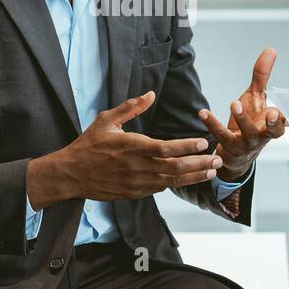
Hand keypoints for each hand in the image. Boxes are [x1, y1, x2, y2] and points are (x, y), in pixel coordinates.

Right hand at [27, 91, 221, 206]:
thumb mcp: (106, 120)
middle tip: (217, 159)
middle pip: (174, 167)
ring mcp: (136, 183)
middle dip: (199, 164)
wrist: (71, 174)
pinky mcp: (134, 193)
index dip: (186, 146)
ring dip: (193, 176)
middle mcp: (136, 167)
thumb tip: (150, 95)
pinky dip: (177, 183)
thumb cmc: (89, 144)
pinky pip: (160, 189)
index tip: (203, 142)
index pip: (165, 148)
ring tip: (211, 171)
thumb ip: (130, 107)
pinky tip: (189, 177)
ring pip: (171, 181)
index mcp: (131, 146)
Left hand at [198, 47, 286, 180]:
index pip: (281, 122)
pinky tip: (203, 113)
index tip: (279, 112)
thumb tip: (271, 49)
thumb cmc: (250, 122)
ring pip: (246, 134)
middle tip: (273, 113)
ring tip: (234, 104)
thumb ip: (262, 76)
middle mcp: (262, 136)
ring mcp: (246, 144)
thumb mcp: (256, 98)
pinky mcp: (229, 148)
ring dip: (242, 119)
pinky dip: (212, 125)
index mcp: (272, 126)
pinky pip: (220, 135)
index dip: (281, 119)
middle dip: (273, 123)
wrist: (236, 155)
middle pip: (271, 132)